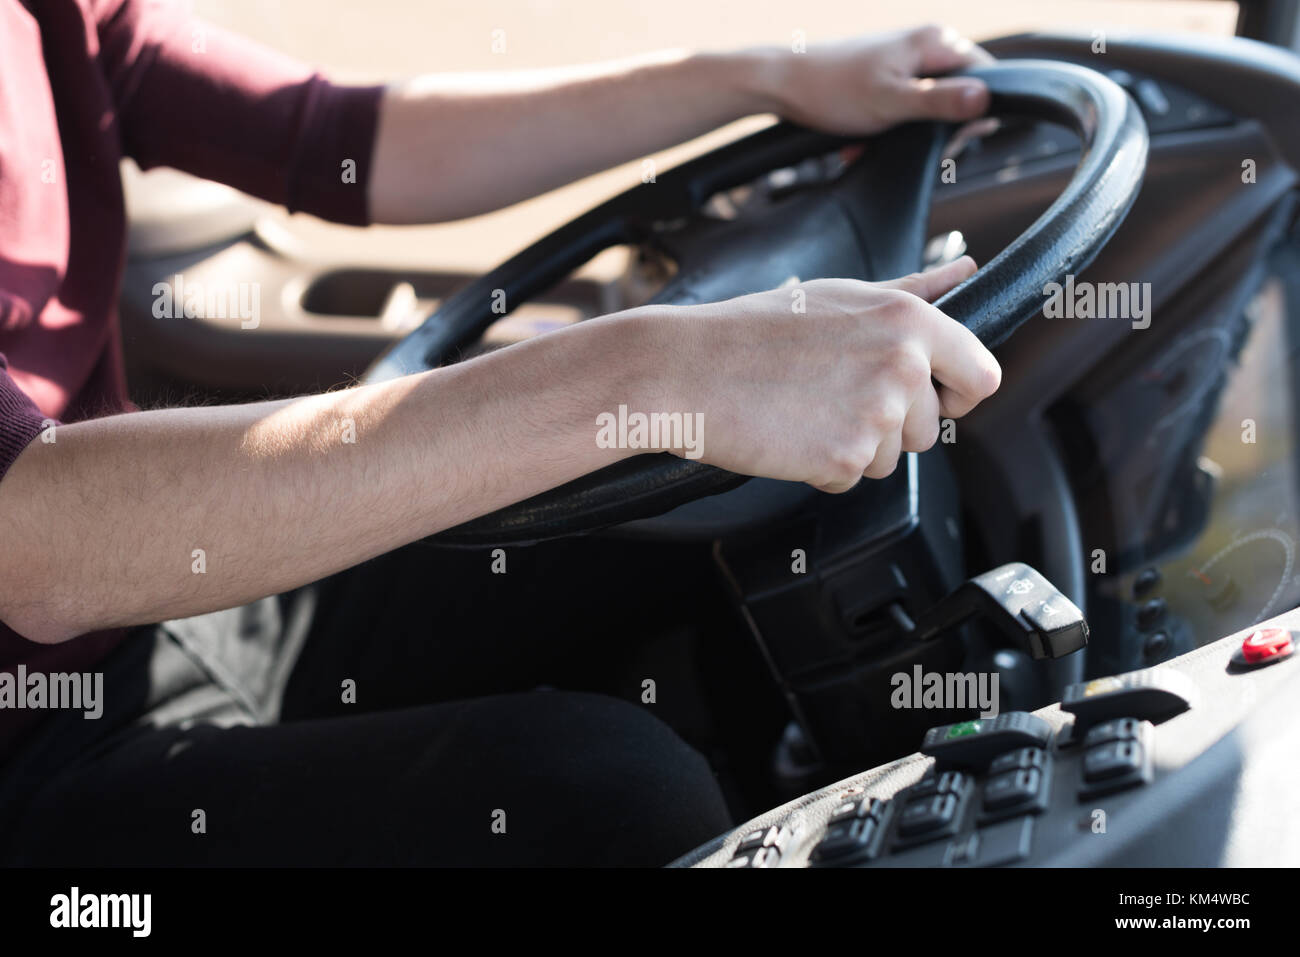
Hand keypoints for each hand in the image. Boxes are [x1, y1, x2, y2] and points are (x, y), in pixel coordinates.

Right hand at [631, 257, 1000, 492]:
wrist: (689, 370)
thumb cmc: (755, 330)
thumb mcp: (840, 295)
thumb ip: (913, 290)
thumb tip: (963, 274)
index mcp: (909, 320)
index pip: (982, 376)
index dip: (957, 392)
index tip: (932, 394)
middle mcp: (902, 366)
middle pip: (931, 427)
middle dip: (890, 424)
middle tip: (832, 396)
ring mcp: (876, 415)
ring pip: (892, 457)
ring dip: (855, 446)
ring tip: (806, 410)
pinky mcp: (845, 457)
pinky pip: (852, 479)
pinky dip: (822, 466)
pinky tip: (791, 433)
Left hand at [748, 24, 993, 134]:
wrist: (782, 84)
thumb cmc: (831, 89)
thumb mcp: (892, 103)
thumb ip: (941, 102)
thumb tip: (986, 101)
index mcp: (935, 42)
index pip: (986, 79)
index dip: (973, 115)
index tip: (946, 138)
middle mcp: (925, 46)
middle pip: (958, 98)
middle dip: (929, 131)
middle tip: (898, 142)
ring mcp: (905, 61)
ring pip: (927, 110)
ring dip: (902, 135)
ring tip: (869, 142)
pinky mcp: (886, 78)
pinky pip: (902, 111)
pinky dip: (885, 130)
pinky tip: (861, 141)